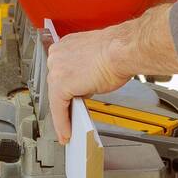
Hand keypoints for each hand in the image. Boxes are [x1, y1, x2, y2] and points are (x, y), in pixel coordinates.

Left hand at [45, 26, 130, 143]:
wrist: (122, 51)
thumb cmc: (117, 52)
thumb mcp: (94, 61)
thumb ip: (84, 72)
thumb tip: (84, 85)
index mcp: (65, 46)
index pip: (60, 73)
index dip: (65, 89)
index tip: (67, 100)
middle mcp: (57, 55)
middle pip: (55, 85)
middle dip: (64, 103)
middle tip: (70, 118)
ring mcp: (56, 69)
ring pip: (55, 99)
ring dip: (63, 115)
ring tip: (69, 129)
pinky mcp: (60, 85)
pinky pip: (59, 109)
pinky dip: (63, 123)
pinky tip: (67, 132)